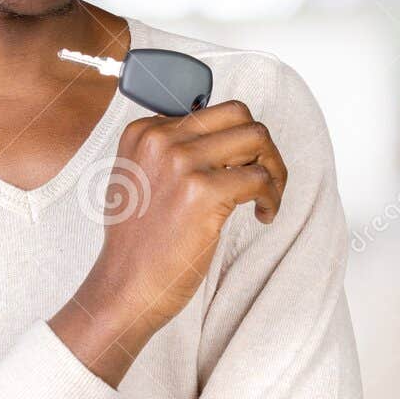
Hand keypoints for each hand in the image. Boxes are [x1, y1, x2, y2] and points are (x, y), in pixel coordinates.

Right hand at [49, 100, 286, 385]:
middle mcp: (160, 138)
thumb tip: (224, 137)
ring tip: (266, 198)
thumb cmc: (139, 241)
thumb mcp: (139, 179)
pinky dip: (272, 198)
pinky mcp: (202, 192)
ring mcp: (181, 163)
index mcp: (143, 130)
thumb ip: (170, 151)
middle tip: (264, 178)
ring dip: (274, 168)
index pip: (212, 111)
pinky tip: (262, 216)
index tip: (239, 168)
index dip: (235, 141)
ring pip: (257, 138)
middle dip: (262, 145)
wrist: (125, 286)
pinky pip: (260, 177)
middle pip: (239, 115)